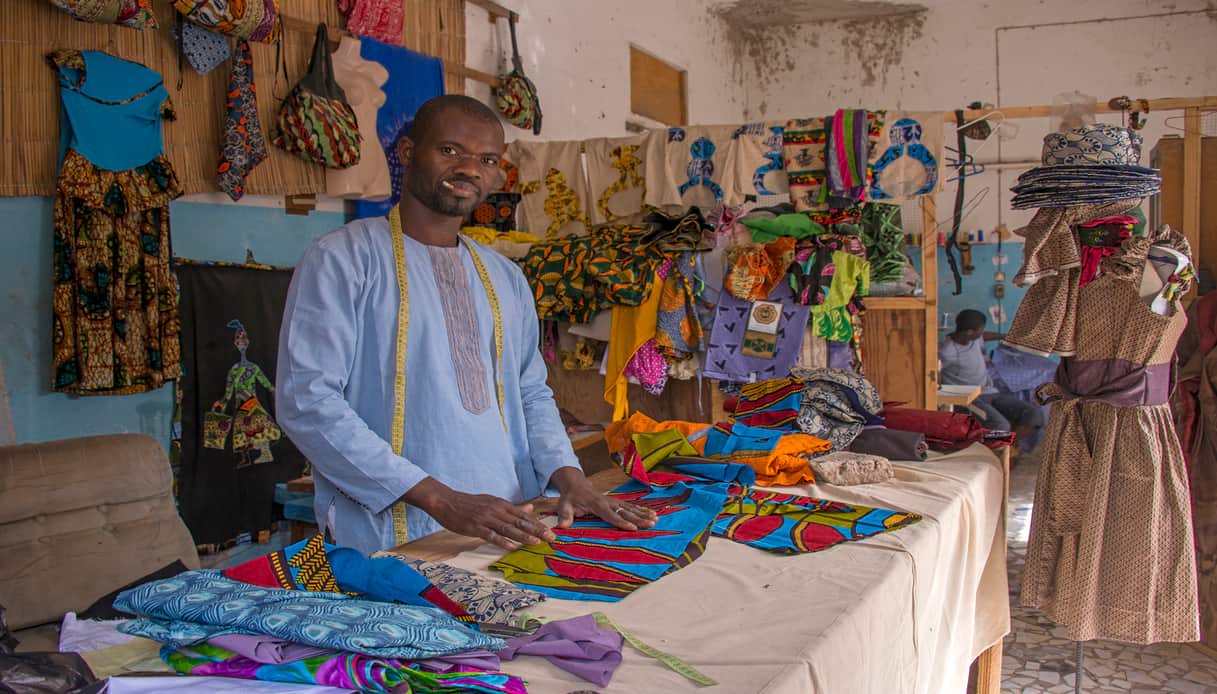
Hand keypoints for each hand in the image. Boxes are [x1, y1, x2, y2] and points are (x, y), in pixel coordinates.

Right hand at [404, 478, 553, 550]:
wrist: (446, 501)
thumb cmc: (469, 503)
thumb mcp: (492, 502)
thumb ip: (512, 507)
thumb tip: (530, 508)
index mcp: (501, 505)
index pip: (523, 515)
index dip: (538, 524)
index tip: (551, 531)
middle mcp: (496, 510)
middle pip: (520, 521)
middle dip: (537, 530)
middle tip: (551, 538)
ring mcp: (485, 518)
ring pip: (508, 528)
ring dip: (523, 536)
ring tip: (536, 542)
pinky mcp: (475, 527)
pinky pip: (490, 535)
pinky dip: (501, 541)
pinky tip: (511, 547)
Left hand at [549, 467, 657, 530]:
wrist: (576, 484)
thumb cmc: (570, 497)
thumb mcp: (564, 505)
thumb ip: (565, 516)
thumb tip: (562, 526)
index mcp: (597, 505)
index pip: (611, 515)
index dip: (621, 522)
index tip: (633, 528)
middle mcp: (608, 502)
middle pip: (625, 511)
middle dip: (639, 518)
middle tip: (651, 523)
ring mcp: (614, 501)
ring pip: (631, 508)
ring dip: (643, 513)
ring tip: (656, 519)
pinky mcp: (617, 502)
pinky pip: (631, 506)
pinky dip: (642, 510)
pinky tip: (652, 514)